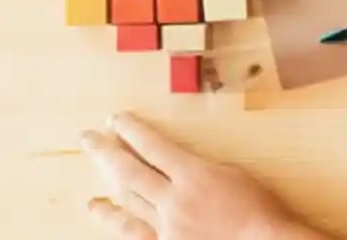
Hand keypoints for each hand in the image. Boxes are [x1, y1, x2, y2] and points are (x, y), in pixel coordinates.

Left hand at [80, 114, 324, 239]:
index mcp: (192, 175)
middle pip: (130, 173)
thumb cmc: (258, 209)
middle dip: (106, 152)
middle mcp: (174, 202)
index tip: (115, 119)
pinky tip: (114, 231)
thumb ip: (199, 169)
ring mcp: (168, 231)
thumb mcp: (232, 174)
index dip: (131, 130)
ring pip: (127, 211)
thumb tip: (176, 167)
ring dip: (107, 203)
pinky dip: (122, 233)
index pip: (152, 146)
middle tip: (88, 139)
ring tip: (92, 201)